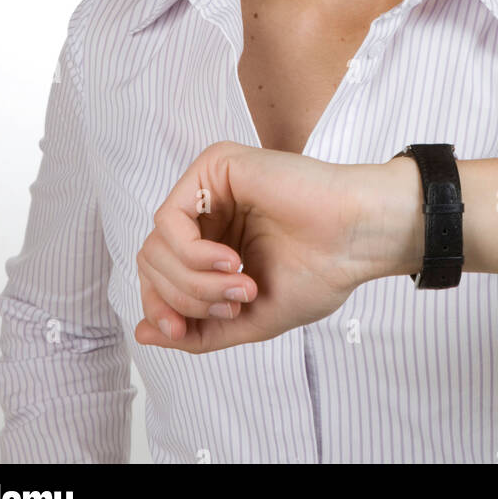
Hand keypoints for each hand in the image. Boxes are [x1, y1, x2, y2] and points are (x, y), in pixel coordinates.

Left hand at [134, 140, 401, 352]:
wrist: (355, 239)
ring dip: (194, 282)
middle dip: (185, 299)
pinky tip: (233, 262)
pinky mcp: (214, 166)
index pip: (158, 277)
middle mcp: (207, 211)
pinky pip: (169, 220)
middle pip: (152, 263)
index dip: (162, 310)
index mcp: (215, 242)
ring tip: (240, 287)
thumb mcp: (247, 318)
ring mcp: (209, 186)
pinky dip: (193, 255)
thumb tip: (142, 332)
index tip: (184, 332)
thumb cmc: (319, 272)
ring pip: (157, 246)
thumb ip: (197, 329)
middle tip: (235, 304)